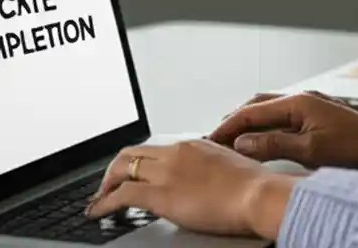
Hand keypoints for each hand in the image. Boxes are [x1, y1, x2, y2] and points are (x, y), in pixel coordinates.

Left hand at [86, 139, 296, 240]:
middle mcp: (176, 152)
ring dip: (106, 184)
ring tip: (100, 199)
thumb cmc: (254, 187)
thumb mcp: (231, 167)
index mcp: (193, 145)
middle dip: (115, 169)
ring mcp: (167, 171)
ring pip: (121, 169)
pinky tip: (98, 211)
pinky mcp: (161, 194)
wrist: (259, 194)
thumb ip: (212, 169)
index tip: (135, 173)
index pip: (156, 150)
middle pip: (132, 153)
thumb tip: (207, 180)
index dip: (140, 162)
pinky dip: (104, 203)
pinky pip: (122, 195)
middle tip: (108, 185)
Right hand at [209, 92, 357, 174]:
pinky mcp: (318, 117)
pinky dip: (267, 127)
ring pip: (271, 110)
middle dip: (236, 120)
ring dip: (251, 123)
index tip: (210, 139)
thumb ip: (273, 145)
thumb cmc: (357, 148)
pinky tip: (264, 140)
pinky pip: (284, 118)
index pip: (252, 111)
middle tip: (217, 138)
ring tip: (234, 139)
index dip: (228, 126)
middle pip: (258, 105)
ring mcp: (311, 107)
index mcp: (298, 103)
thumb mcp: (311, 151)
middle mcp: (303, 99)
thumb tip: (242, 142)